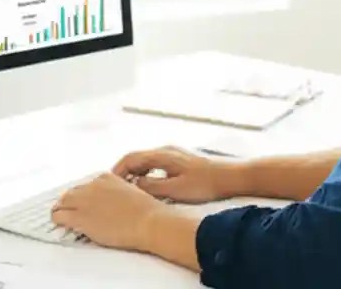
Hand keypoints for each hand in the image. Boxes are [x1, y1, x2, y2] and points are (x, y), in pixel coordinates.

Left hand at [51, 172, 167, 250]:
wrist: (148, 221)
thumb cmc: (146, 211)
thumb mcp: (131, 192)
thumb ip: (117, 193)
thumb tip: (110, 204)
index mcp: (105, 178)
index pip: (86, 186)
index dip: (83, 197)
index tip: (82, 203)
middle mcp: (92, 186)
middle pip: (72, 192)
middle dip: (70, 202)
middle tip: (67, 210)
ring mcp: (85, 200)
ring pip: (62, 202)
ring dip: (60, 209)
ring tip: (59, 217)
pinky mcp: (80, 216)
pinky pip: (60, 216)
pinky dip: (58, 219)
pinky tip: (61, 225)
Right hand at [112, 145, 237, 203]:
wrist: (231, 176)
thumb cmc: (206, 184)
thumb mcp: (176, 190)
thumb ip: (152, 186)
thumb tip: (134, 183)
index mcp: (162, 155)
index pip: (130, 159)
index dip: (117, 171)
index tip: (108, 184)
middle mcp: (165, 150)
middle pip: (136, 158)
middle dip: (123, 172)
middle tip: (114, 188)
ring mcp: (173, 153)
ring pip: (146, 160)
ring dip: (134, 172)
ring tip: (128, 189)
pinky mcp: (180, 159)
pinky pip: (155, 163)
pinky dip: (146, 172)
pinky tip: (148, 186)